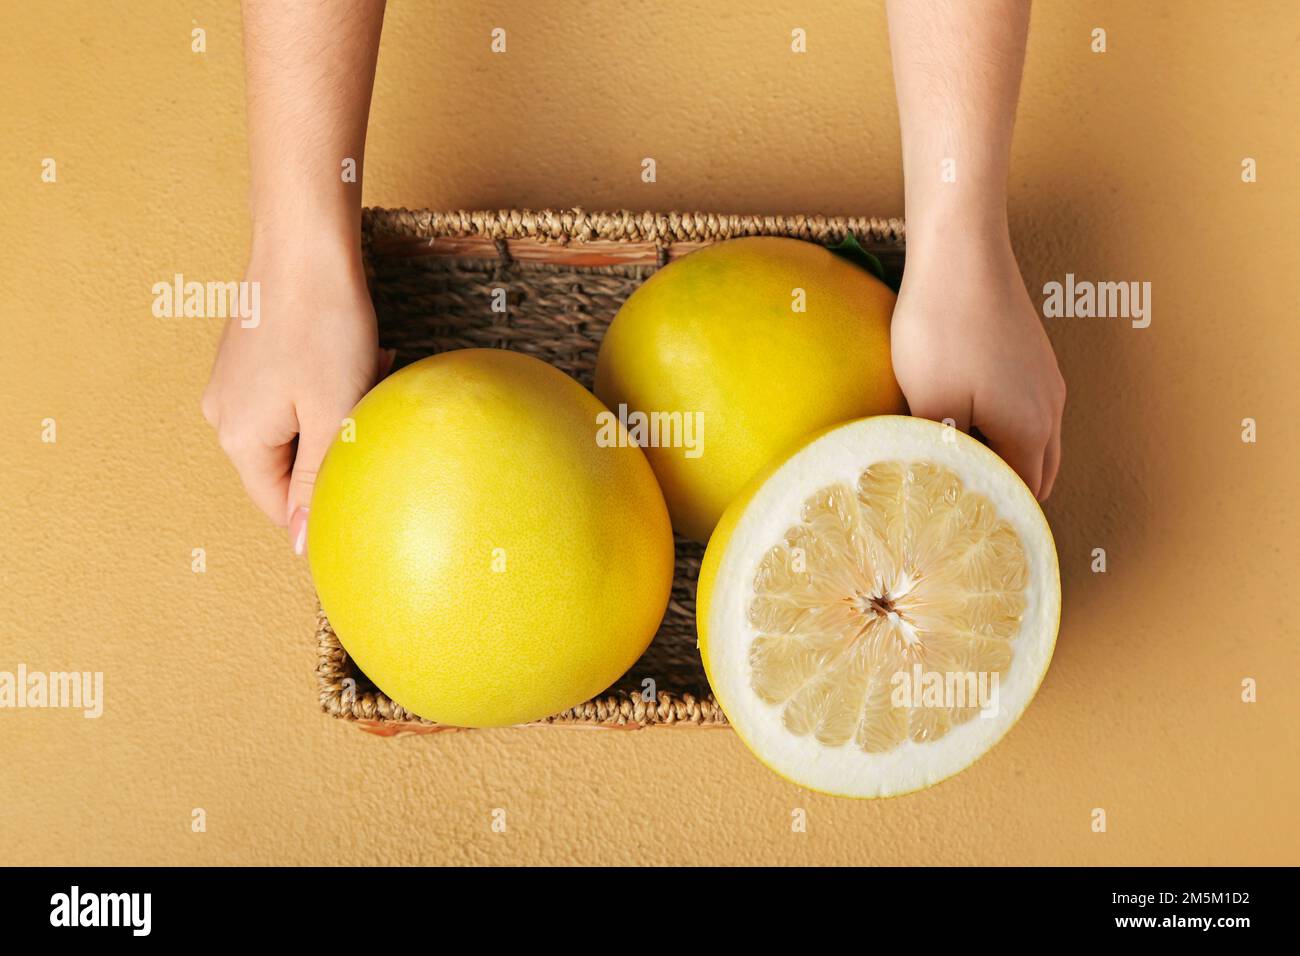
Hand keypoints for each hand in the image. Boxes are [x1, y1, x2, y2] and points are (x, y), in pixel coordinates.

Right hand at [201, 238, 393, 551]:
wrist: (305, 244)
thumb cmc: (323, 328)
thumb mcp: (334, 415)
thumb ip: (318, 483)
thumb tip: (301, 546)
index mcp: (239, 439)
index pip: (279, 506)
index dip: (324, 503)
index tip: (366, 481)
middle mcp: (224, 414)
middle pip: (290, 463)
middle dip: (339, 444)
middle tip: (374, 407)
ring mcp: (234, 382)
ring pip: (300, 423)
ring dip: (341, 408)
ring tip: (370, 369)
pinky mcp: (251, 355)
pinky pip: (295, 390)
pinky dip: (330, 382)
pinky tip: (358, 352)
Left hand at [890, 231, 1065, 499]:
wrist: (962, 250)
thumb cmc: (943, 327)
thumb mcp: (928, 402)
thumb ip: (934, 451)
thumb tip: (930, 489)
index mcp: (1029, 431)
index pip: (1022, 498)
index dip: (995, 520)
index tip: (962, 535)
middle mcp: (1049, 410)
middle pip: (1035, 473)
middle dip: (1003, 496)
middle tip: (960, 513)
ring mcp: (1044, 379)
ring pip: (1031, 441)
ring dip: (1002, 460)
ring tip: (958, 471)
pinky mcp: (1029, 354)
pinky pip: (1023, 409)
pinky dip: (1002, 430)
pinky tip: (964, 422)